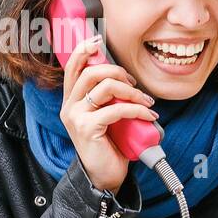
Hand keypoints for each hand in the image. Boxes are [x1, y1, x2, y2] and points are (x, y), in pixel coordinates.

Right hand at [59, 36, 158, 193]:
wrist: (104, 177)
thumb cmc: (108, 146)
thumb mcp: (105, 116)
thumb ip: (106, 98)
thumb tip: (123, 77)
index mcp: (71, 101)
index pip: (72, 68)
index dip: (83, 50)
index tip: (98, 40)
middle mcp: (69, 107)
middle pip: (91, 73)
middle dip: (118, 73)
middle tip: (134, 84)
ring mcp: (76, 118)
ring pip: (105, 88)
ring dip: (132, 92)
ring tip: (146, 103)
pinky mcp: (88, 129)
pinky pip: (117, 109)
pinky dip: (137, 110)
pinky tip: (149, 116)